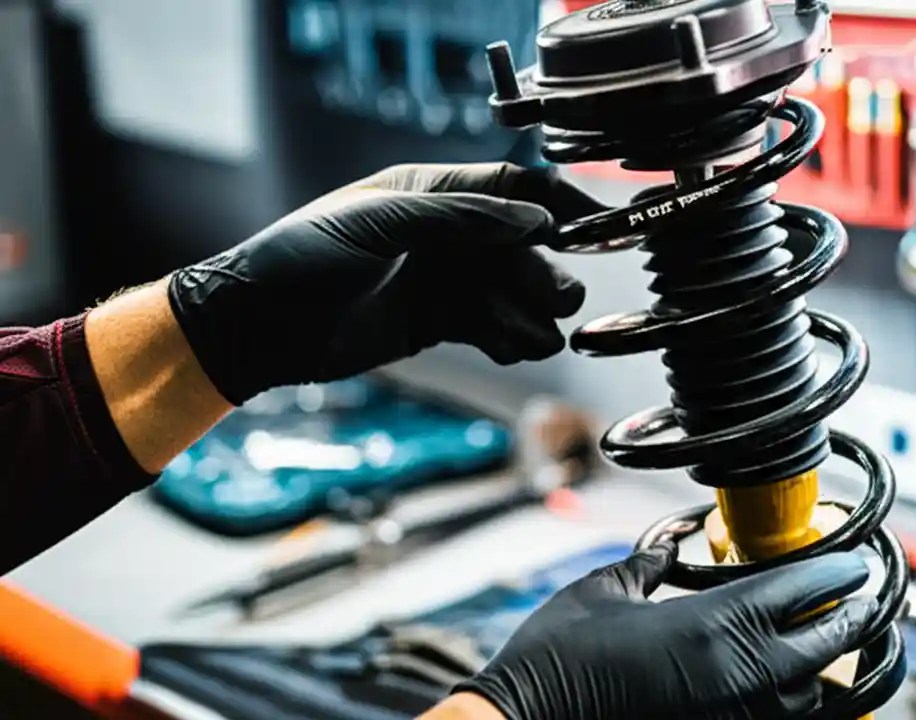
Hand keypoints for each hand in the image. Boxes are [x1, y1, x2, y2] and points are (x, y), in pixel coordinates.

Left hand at [168, 163, 604, 404]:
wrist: (257, 328)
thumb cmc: (302, 259)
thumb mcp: (377, 224)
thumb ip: (458, 218)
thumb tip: (534, 222)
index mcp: (429, 192)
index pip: (509, 187)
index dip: (556, 202)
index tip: (592, 225)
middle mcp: (443, 234)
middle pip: (520, 248)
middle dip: (545, 273)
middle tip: (559, 300)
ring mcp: (442, 280)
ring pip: (511, 294)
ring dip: (530, 315)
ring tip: (536, 338)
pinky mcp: (436, 323)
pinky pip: (491, 328)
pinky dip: (510, 339)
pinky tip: (513, 350)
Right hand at [456, 541, 876, 719]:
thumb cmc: (558, 660)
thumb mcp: (604, 591)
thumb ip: (647, 564)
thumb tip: (669, 547)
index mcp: (712, 626)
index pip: (801, 591)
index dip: (837, 573)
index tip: (857, 562)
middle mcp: (738, 676)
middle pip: (828, 645)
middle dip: (853, 617)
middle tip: (868, 598)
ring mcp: (735, 718)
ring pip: (811, 693)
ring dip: (827, 665)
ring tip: (832, 642)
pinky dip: (791, 700)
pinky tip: (789, 685)